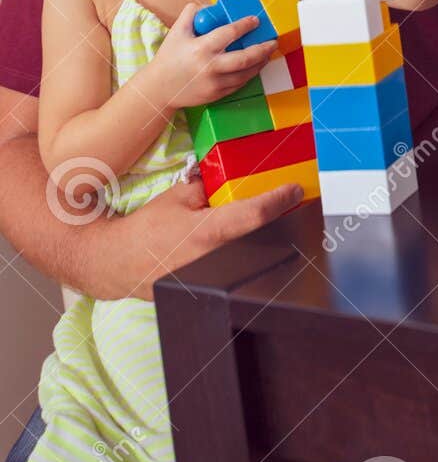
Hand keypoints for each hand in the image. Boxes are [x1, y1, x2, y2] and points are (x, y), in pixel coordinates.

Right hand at [88, 175, 303, 301]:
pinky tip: (249, 243)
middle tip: (293, 203)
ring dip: (265, 240)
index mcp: (209, 232)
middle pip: (261, 238)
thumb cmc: (146, 229)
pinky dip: (246, 254)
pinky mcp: (208, 286)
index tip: (295, 189)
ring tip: (275, 221)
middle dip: (279, 221)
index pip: (255, 214)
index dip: (279, 201)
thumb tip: (226, 175)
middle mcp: (215, 258)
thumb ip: (205, 185)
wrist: (118, 263)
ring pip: (251, 257)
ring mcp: (212, 277)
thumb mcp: (176, 197)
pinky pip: (236, 269)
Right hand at [145, 4, 277, 111]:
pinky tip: (255, 66)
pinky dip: (250, 74)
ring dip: (260, 62)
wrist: (159, 88)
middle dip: (262, 48)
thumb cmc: (169, 57)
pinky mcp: (217, 95)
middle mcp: (210, 66)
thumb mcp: (177, 31)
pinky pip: (239, 84)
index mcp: (201, 48)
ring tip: (267, 53)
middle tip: (272, 41)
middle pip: (244, 58)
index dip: (245, 25)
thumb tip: (211, 5)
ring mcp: (215, 83)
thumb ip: (192, 13)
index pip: (229, 33)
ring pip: (245, 73)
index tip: (256, 20)